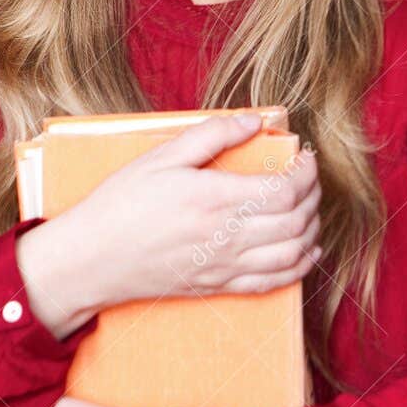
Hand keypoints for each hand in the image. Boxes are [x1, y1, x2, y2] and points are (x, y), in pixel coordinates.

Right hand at [16, 112, 321, 336]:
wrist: (92, 259)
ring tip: (309, 209)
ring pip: (292, 253)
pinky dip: (299, 267)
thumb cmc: (122, 204)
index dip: (307, 173)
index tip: (305, 157)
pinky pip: (273, 282)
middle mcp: (227, 236)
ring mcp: (225, 266)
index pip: (286, 190)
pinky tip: (306, 251)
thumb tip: (254, 120)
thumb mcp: (162, 157)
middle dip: (314, 196)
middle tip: (308, 178)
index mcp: (215, 199)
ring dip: (312, 230)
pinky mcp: (218, 286)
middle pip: (296, 220)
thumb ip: (213, 135)